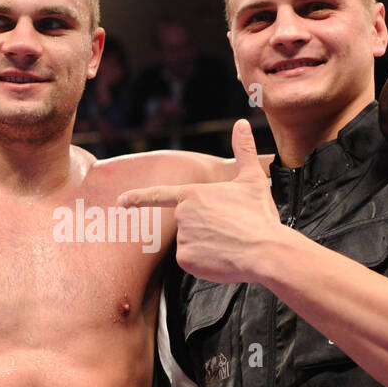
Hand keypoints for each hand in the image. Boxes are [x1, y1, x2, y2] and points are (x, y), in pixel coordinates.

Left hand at [118, 119, 280, 282]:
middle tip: (231, 230)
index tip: (122, 201)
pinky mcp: (186, 260)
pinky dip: (205, 262)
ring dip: (206, 245)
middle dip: (206, 228)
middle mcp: (182, 215)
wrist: (266, 250)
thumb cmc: (259, 215)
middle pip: (188, 223)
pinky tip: (223, 258)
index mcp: (193, 194)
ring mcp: (182, 239)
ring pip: (191, 243)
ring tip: (230, 244)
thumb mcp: (252, 180)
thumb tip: (241, 124)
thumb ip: (244, 151)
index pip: (159, 195)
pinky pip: (192, 261)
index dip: (138, 198)